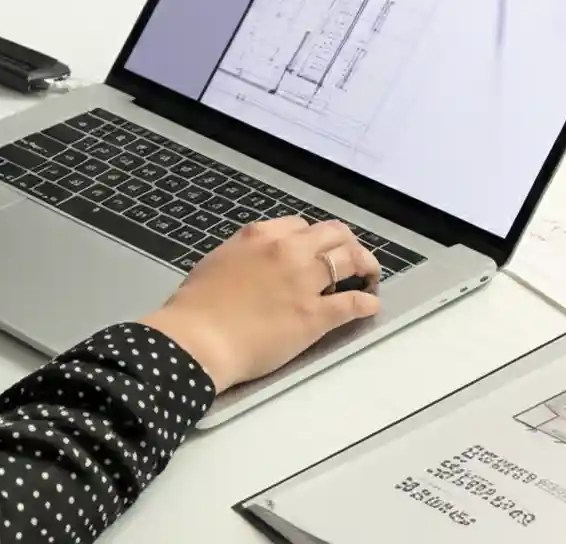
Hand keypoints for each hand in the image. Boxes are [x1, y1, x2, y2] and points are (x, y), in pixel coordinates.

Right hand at [140, 218, 381, 392]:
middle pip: (334, 234)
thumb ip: (242, 255)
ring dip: (365, 266)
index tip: (314, 252)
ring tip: (368, 278)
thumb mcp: (216, 263)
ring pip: (350, 260)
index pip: (300, 225)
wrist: (196, 340)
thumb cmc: (194, 307)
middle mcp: (288, 251)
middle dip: (347, 244)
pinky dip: (367, 303)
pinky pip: (354, 302)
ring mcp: (304, 282)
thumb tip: (255, 264)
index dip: (312, 238)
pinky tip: (371, 307)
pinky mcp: (315, 315)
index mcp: (260, 236)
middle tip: (351, 260)